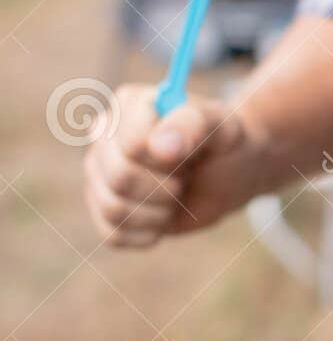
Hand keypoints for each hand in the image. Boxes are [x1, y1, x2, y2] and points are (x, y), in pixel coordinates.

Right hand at [84, 84, 264, 247]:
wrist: (226, 175)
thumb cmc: (222, 145)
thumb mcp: (223, 127)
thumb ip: (194, 125)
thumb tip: (160, 147)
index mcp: (128, 105)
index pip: (133, 144)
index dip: (168, 159)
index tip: (189, 155)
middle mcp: (104, 136)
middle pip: (119, 178)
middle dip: (165, 187)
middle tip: (185, 178)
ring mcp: (99, 173)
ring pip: (113, 208)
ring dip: (158, 212)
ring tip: (176, 196)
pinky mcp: (104, 209)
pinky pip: (114, 235)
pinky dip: (148, 233)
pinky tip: (165, 217)